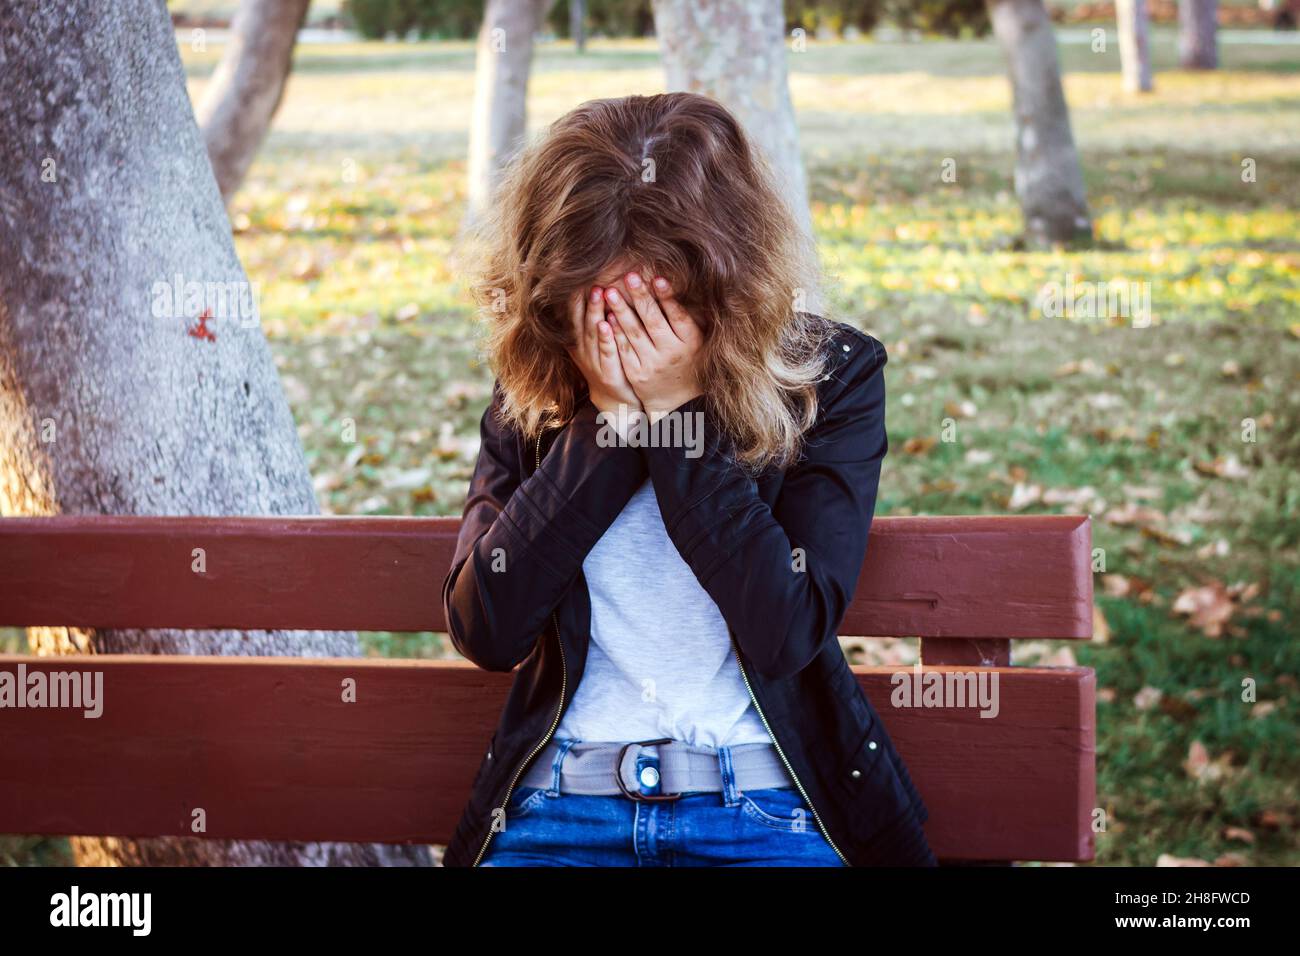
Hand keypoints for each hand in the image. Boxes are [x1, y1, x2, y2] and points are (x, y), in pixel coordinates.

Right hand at [567, 284, 640, 419]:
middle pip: (583, 320)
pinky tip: (608, 324)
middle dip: (586, 299)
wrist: (617, 401)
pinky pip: (608, 353)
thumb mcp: (598, 343)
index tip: (578, 275)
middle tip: (590, 278)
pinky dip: (607, 338)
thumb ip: (594, 319)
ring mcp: (594, 363)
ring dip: (595, 312)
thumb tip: (596, 287)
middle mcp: (583, 351)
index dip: (575, 296)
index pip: (574, 315)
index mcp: (578, 342)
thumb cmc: (609, 365)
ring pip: (594, 334)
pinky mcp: (609, 375)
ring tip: (600, 293)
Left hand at [603, 273, 702, 420]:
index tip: (657, 278)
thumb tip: (677, 285)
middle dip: (640, 298)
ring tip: (611, 292)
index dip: (667, 297)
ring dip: (621, 311)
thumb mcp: (695, 340)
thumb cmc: (687, 360)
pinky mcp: (636, 373)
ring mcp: (652, 365)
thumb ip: (686, 316)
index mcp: (690, 343)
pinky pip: (623, 349)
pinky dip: (615, 332)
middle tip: (629, 276)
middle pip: (654, 322)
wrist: (676, 398)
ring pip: (635, 334)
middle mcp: (672, 354)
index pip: (678, 315)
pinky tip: (607, 316)